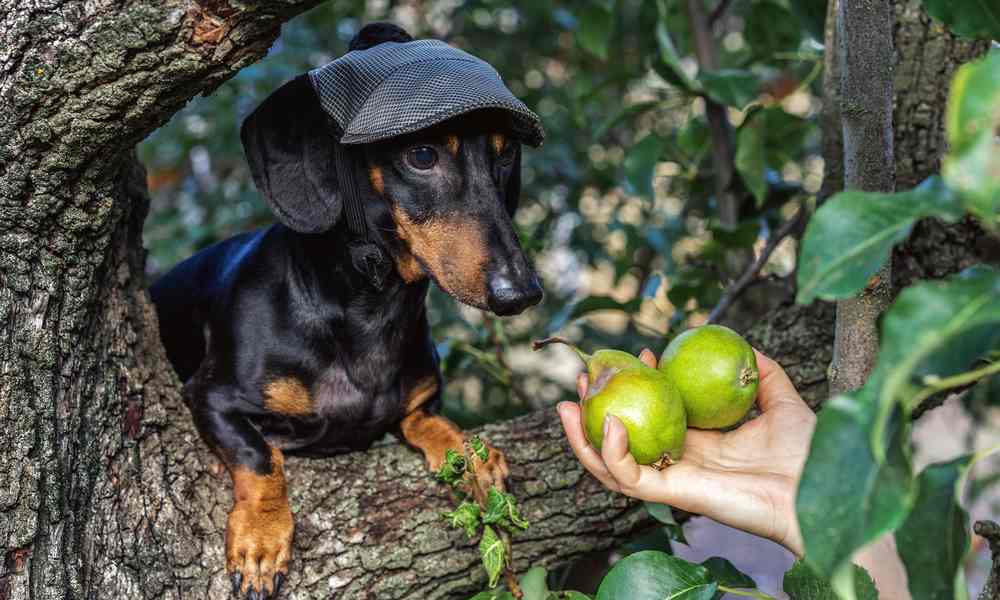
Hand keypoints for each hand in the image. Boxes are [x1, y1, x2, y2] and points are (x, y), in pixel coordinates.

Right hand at [557, 348, 815, 555]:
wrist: (818, 487)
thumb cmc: (806, 453)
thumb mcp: (782, 402)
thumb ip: (764, 375)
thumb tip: (746, 347)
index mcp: (700, 444)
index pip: (654, 416)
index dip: (641, 384)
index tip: (643, 353)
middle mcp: (679, 463)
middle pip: (621, 442)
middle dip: (592, 412)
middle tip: (581, 380)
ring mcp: (673, 480)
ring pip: (610, 466)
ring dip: (582, 437)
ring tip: (567, 405)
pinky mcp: (673, 494)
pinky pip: (628, 477)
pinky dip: (608, 454)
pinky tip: (605, 423)